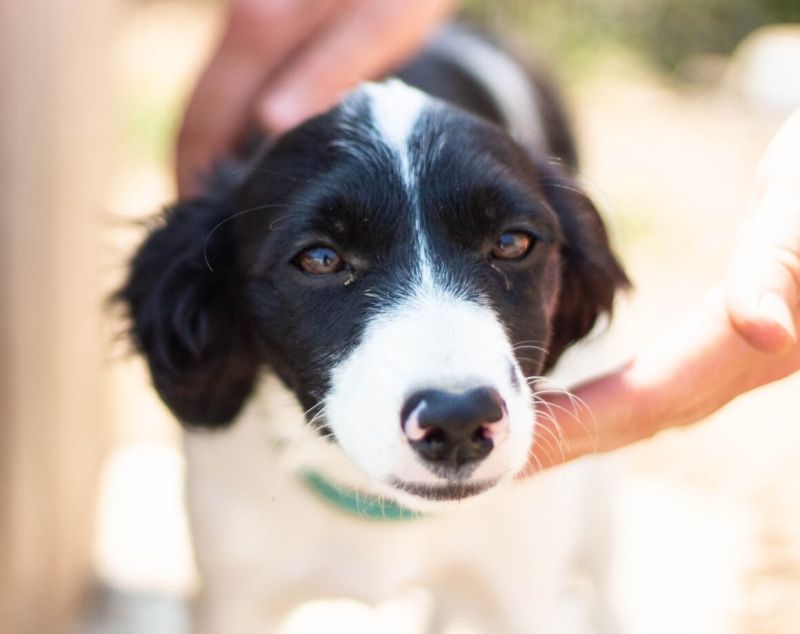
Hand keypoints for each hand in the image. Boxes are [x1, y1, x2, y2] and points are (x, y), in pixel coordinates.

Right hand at [176, 0, 455, 197]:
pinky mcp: (268, 22)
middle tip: (208, 225)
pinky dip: (235, 126)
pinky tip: (256, 153)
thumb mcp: (377, 21)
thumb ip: (326, 71)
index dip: (194, 177)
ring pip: (216, 102)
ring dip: (215, 152)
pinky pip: (238, 85)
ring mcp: (251, 20)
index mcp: (261, 27)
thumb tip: (271, 128)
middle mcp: (244, 22)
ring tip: (229, 202)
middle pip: (198, 114)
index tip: (200, 222)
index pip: (203, 121)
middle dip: (197, 172)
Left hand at [526, 109, 799, 472]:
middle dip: (559, 445)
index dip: (574, 430)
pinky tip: (562, 400)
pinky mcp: (715, 346)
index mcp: (745, 344)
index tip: (510, 450)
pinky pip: (645, 390)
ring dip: (575, 432)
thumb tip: (764, 332)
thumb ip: (779, 266)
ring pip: (635, 413)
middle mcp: (732, 367)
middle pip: (626, 421)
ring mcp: (725, 362)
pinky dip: (598, 404)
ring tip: (512, 440)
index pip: (638, 402)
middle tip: (486, 463)